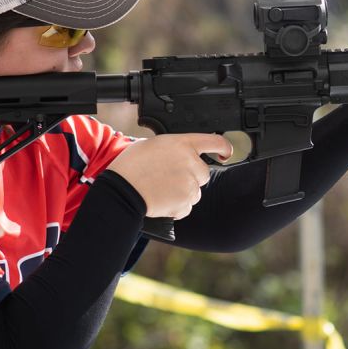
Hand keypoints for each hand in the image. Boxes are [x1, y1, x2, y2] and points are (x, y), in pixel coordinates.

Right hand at [107, 133, 233, 219]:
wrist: (122, 190)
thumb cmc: (130, 166)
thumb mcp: (152, 145)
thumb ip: (173, 148)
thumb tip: (179, 154)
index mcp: (183, 144)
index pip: (215, 141)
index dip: (224, 148)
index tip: (225, 153)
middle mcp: (191, 163)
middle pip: (204, 172)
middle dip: (191, 177)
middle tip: (169, 178)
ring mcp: (190, 184)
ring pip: (195, 191)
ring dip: (183, 193)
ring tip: (160, 189)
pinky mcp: (186, 203)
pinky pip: (186, 207)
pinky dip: (176, 207)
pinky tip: (160, 200)